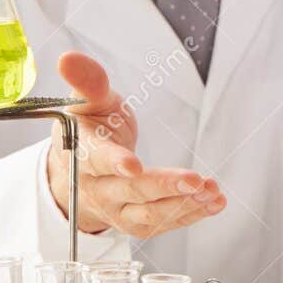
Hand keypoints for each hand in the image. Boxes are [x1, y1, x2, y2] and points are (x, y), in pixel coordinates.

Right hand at [47, 51, 225, 235]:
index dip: (113, 162)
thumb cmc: (90, 129)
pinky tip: (214, 203)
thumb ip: (87, 82)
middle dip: (163, 185)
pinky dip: (190, 214)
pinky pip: (161, 224)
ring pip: (147, 215)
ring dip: (182, 205)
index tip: (133, 165)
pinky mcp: (134, 220)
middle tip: (194, 179)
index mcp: (80, 153)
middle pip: (129, 191)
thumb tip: (68, 59)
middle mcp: (95, 187)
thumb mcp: (87, 102)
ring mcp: (115, 208)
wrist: (79, 171)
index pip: (94, 160)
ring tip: (210, 192)